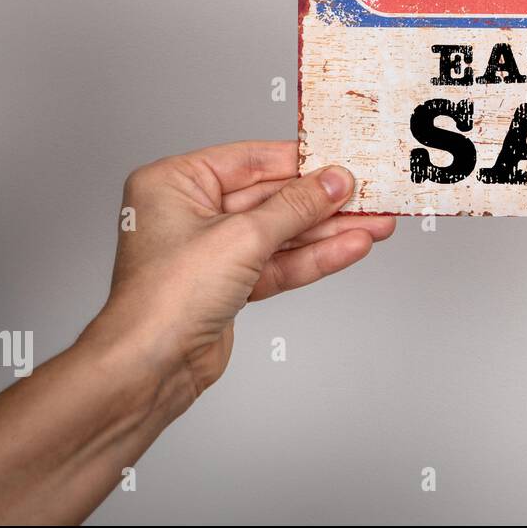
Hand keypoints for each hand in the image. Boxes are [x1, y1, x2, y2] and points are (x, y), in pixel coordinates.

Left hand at [83, 140, 394, 401]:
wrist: (151, 368)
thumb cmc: (166, 297)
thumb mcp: (243, 237)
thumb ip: (295, 206)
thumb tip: (333, 180)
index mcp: (175, 183)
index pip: (251, 160)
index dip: (301, 161)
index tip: (342, 159)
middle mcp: (190, 212)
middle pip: (272, 198)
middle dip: (323, 202)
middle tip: (368, 195)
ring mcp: (211, 251)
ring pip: (281, 233)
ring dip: (329, 231)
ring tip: (375, 225)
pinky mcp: (229, 285)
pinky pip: (279, 262)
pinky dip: (315, 257)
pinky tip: (351, 248)